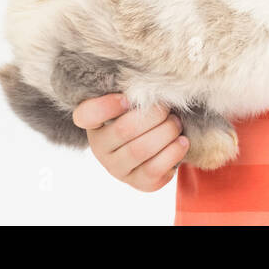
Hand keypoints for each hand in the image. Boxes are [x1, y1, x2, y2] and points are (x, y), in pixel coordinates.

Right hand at [72, 94, 188, 191]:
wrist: (159, 146)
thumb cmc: (145, 117)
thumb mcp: (135, 103)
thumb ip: (137, 94)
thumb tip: (153, 85)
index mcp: (95, 124)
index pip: (86, 115)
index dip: (106, 106)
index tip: (127, 98)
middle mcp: (100, 149)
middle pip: (124, 130)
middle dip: (154, 116)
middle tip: (167, 109)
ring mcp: (117, 168)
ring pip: (140, 150)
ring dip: (166, 132)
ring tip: (176, 124)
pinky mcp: (138, 183)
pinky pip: (154, 169)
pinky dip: (173, 152)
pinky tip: (182, 141)